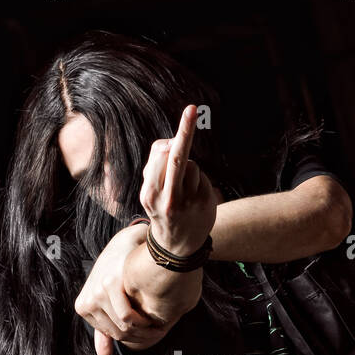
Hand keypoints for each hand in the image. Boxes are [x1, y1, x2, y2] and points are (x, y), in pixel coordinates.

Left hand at [74, 223, 166, 354]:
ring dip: (144, 331)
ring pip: (123, 327)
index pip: (111, 335)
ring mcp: (96, 293)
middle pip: (117, 333)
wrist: (127, 243)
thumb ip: (104, 328)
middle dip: (141, 336)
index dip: (134, 339)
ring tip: (160, 325)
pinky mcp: (110, 285)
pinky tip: (155, 317)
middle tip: (160, 331)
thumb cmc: (118, 271)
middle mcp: (87, 302)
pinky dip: (142, 321)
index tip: (151, 334)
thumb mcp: (108, 299)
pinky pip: (127, 317)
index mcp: (83, 307)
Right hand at [139, 104, 217, 256]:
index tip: (189, 113)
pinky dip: (198, 181)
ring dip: (189, 169)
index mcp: (150, 193)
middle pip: (176, 158)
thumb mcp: (151, 191)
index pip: (160, 157)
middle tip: (191, 110)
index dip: (174, 136)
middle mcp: (167, 199)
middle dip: (184, 132)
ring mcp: (187, 202)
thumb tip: (172, 142)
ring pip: (191, 165)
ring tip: (183, 189)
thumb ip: (157, 165)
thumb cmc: (163, 208)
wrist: (176, 245)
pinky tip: (193, 196)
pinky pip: (202, 177)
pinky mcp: (204, 203)